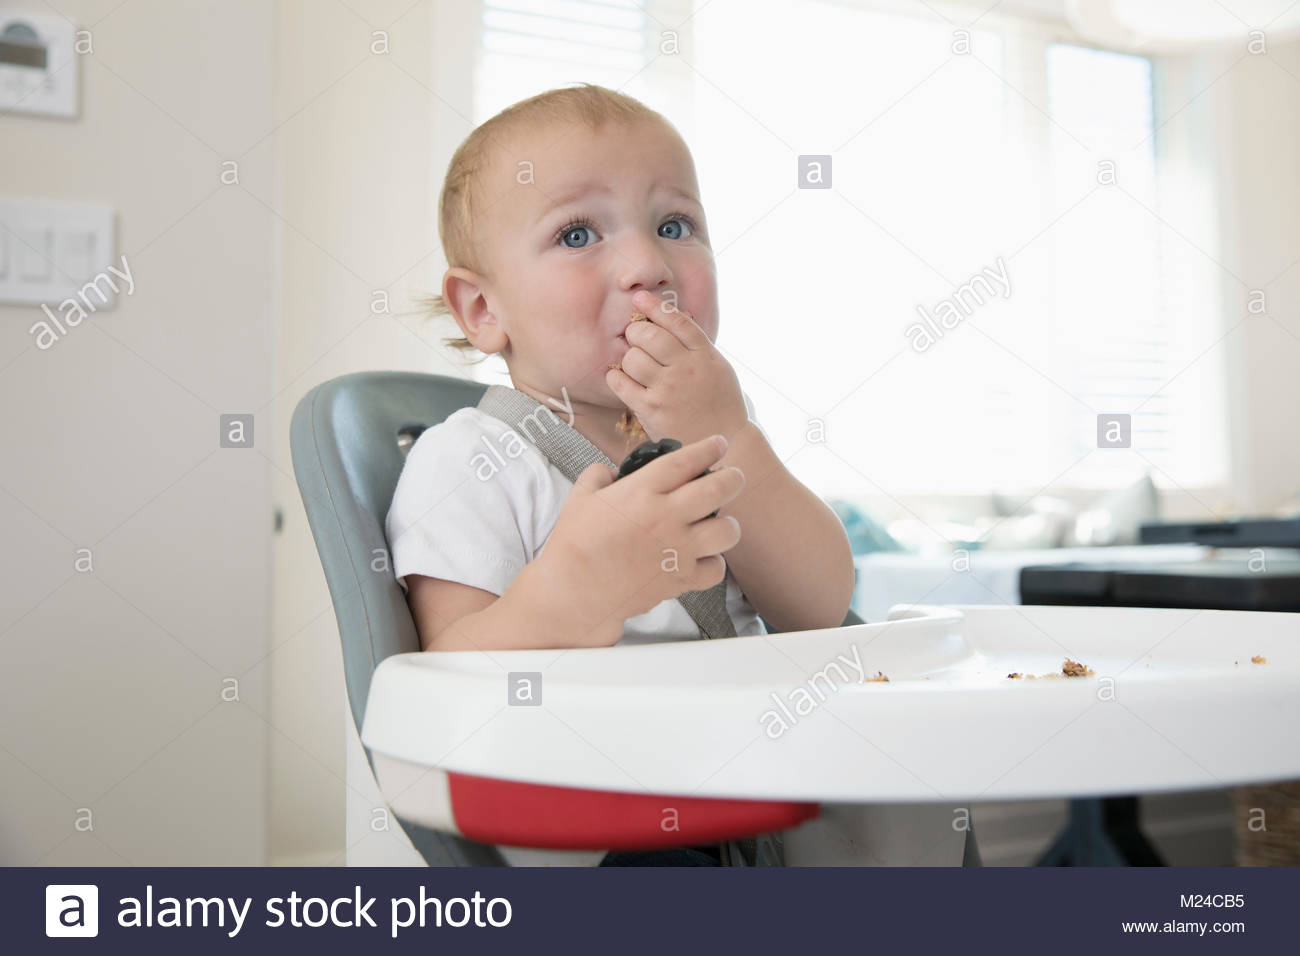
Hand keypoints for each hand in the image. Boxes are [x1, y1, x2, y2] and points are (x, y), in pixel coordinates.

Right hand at [532, 434, 744, 645]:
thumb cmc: (574, 544)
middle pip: (720, 489)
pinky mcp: (680, 579)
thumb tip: (614, 472)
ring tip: (718, 522)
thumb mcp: (581, 496)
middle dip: (733, 477)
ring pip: (727, 531)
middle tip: (732, 476)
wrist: (575, 591)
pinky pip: (716, 569)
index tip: (719, 443)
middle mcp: (666, 517)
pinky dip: (713, 563)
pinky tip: (702, 557)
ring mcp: (678, 550)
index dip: (709, 448)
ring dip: (727, 523)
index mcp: (642, 491)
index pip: (686, 461)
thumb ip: (600, 474)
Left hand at [605, 290, 748, 445]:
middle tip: (637, 340)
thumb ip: (697, 344)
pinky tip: (622, 379)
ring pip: (632, 357)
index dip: (654, 306)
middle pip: (648, 335)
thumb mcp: (718, 366)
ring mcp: (667, 389)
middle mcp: (685, 368)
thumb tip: (674, 317)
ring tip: (635, 365)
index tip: (640, 298)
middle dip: (636, 333)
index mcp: (703, 354)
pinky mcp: (651, 409)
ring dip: (629, 357)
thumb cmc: (722, 403)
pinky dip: (616, 377)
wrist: (727, 441)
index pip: (676, 321)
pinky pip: (621, 383)